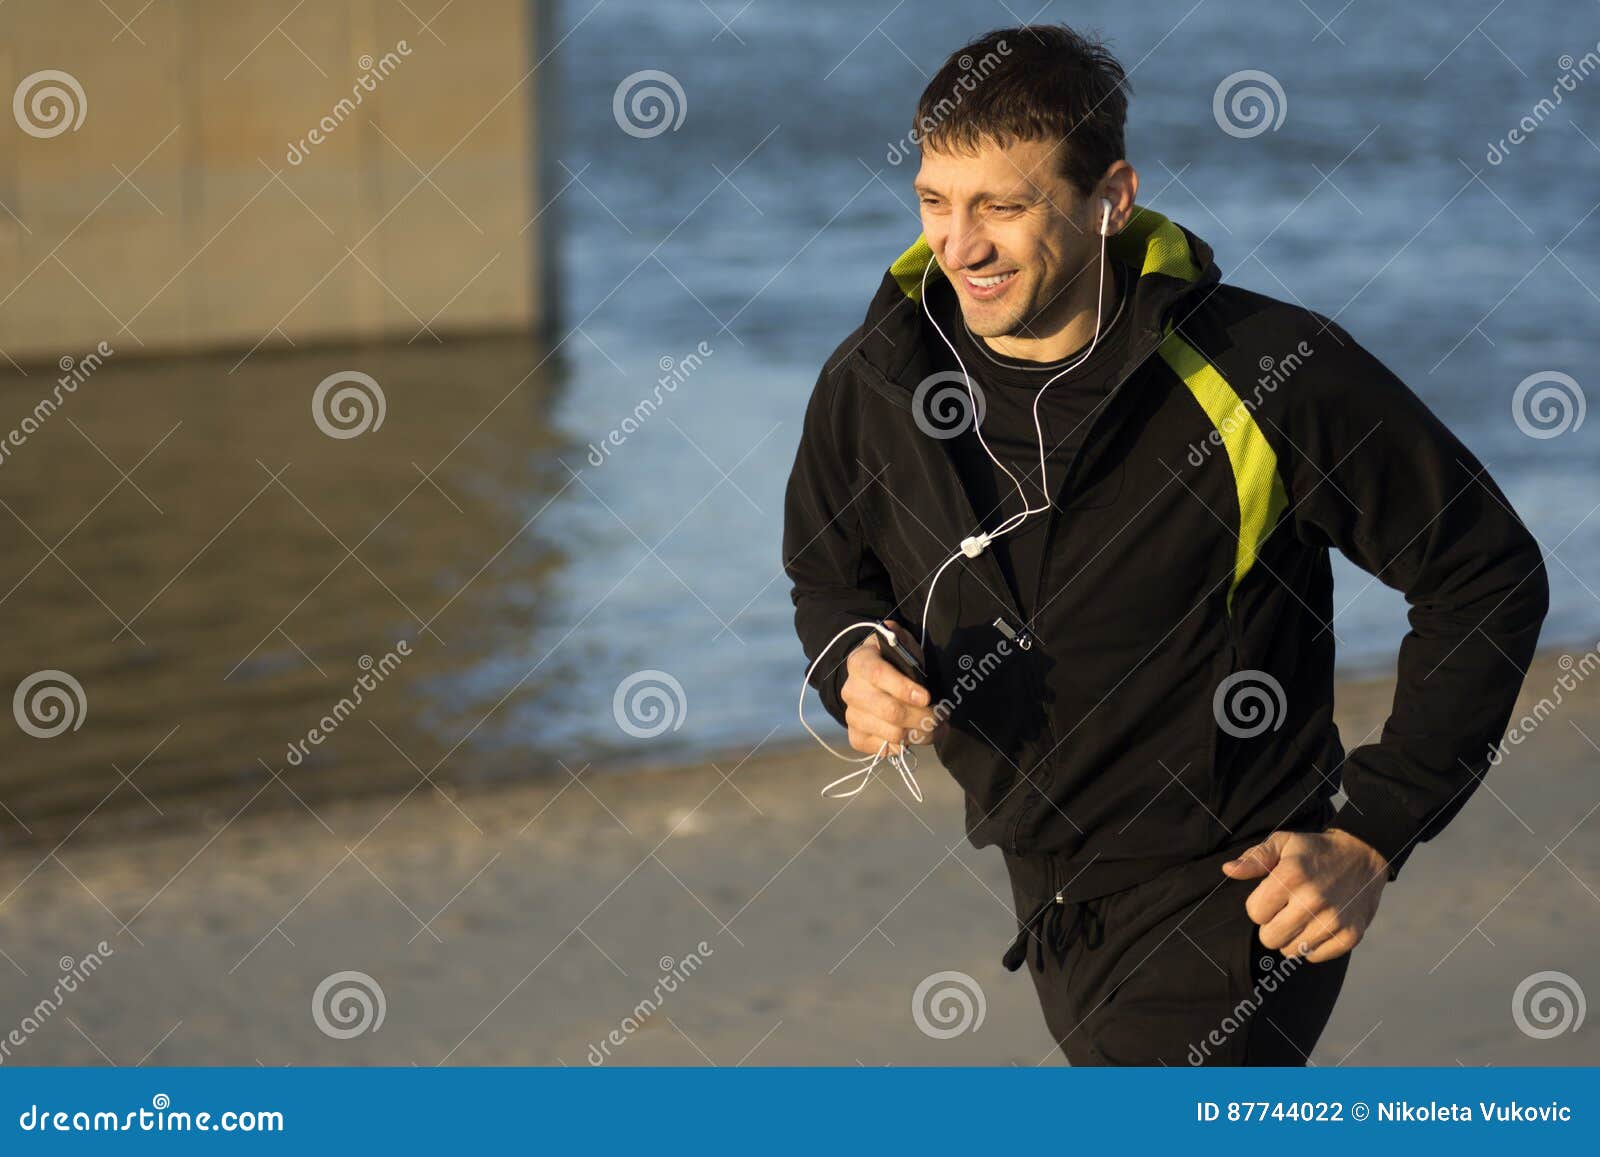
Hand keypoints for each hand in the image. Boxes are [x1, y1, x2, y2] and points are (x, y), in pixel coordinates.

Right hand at [841, 618, 944, 755]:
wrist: (871, 677)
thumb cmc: (894, 661)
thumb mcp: (903, 647)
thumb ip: (910, 654)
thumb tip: (919, 673)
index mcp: (860, 662)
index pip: (878, 675)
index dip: (903, 688)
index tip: (926, 697)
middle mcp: (852, 690)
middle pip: (889, 711)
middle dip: (922, 717)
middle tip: (942, 717)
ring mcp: (851, 715)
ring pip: (892, 734)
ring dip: (920, 735)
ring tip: (936, 728)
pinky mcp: (856, 736)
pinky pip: (882, 749)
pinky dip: (904, 746)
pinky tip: (914, 735)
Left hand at [1220, 828, 1388, 962]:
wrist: (1363, 855)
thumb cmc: (1315, 851)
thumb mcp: (1283, 843)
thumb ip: (1254, 858)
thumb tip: (1228, 870)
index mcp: (1291, 876)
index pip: (1254, 913)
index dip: (1260, 905)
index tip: (1273, 895)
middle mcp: (1312, 900)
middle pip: (1269, 939)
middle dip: (1272, 926)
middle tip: (1285, 910)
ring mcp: (1333, 920)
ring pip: (1290, 951)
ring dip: (1292, 937)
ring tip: (1303, 916)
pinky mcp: (1350, 936)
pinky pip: (1314, 957)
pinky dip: (1313, 945)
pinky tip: (1319, 925)